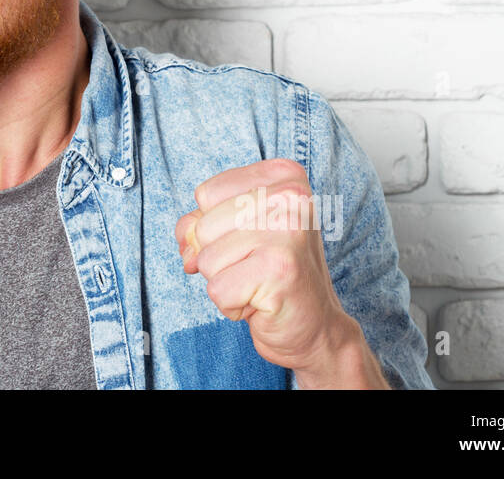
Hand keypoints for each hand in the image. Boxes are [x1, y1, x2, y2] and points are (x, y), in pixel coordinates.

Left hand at [175, 157, 358, 377]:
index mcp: (283, 176)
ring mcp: (287, 230)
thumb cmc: (273, 272)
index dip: (215, 227)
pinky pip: (217, 289)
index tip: (251, 241)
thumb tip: (187, 241)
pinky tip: (262, 302)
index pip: (206, 194)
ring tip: (260, 283)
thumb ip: (201, 222)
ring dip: (225, 282)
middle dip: (219, 257)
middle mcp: (291, 196)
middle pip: (203, 227)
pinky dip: (231, 305)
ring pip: (206, 258)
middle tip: (257, 268)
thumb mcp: (236, 232)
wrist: (315, 326)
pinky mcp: (279, 268)